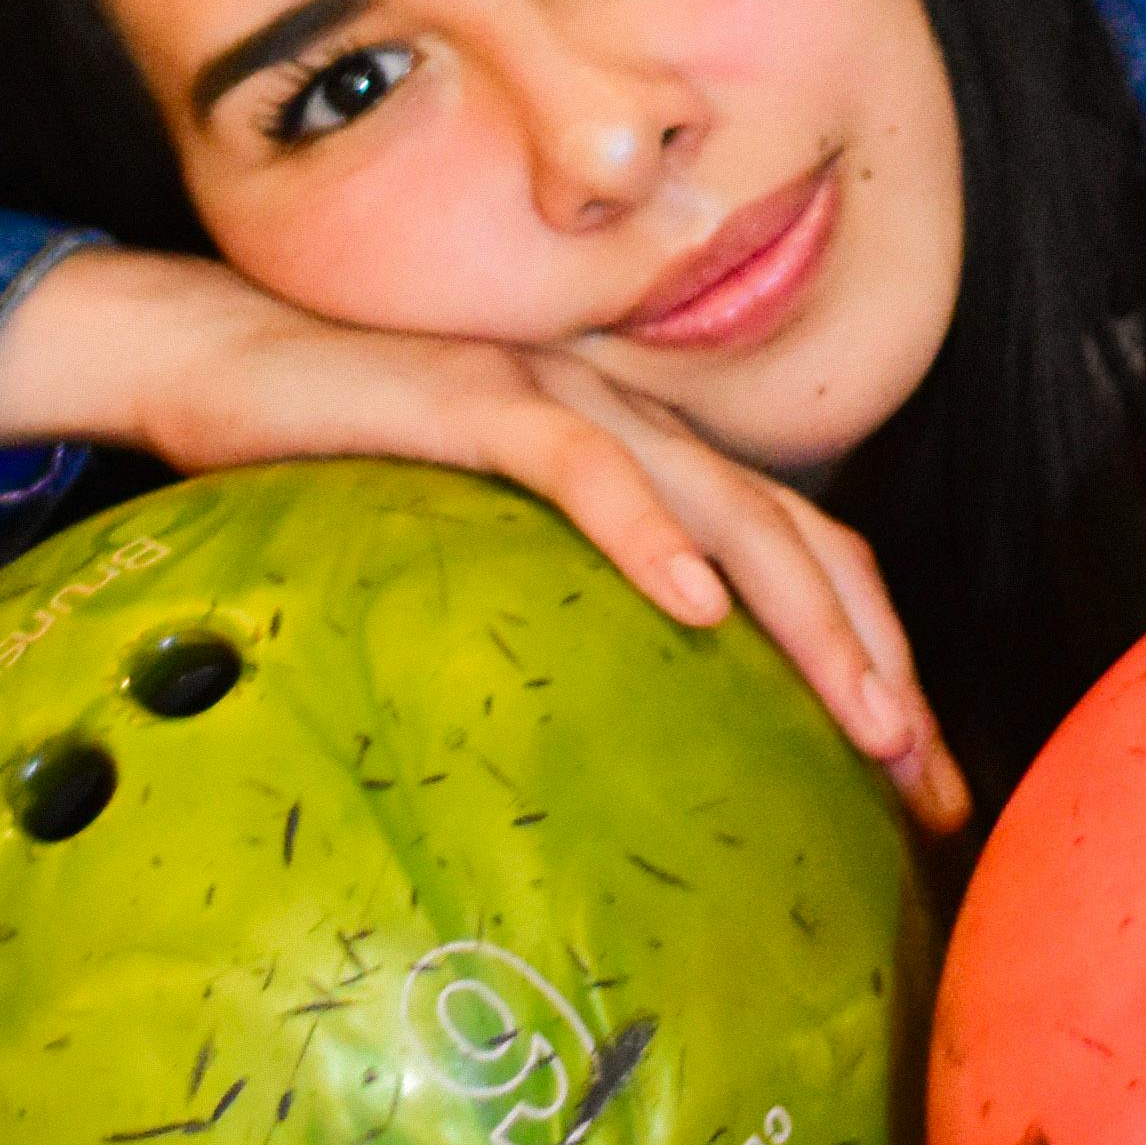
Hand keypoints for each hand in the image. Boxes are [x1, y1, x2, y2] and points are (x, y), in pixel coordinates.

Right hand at [0, 248, 962, 832]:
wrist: (217, 359)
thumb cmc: (346, 472)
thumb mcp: (482, 564)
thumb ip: (565, 620)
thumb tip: (625, 764)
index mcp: (653, 467)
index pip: (807, 561)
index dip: (878, 663)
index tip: (922, 784)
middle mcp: (638, 429)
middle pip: (807, 546)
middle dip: (885, 668)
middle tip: (928, 782)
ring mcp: (570, 406)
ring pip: (732, 512)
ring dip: (811, 622)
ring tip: (868, 719)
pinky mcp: (481, 400)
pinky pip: (586, 469)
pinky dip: (650, 535)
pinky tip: (696, 608)